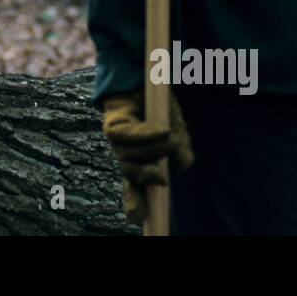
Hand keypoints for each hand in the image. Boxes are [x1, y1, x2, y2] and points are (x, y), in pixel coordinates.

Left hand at [102, 91, 194, 224]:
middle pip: (130, 173)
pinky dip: (144, 135)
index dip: (134, 203)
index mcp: (140, 161)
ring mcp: (116, 139)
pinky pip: (125, 134)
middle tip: (162, 178)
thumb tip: (184, 165)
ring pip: (129, 155)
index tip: (138, 219)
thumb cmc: (159, 108)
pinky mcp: (112, 122)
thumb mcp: (177, 131)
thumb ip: (180, 149)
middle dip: (145, 177)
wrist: (144, 76)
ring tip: (169, 136)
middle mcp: (125, 153)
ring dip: (152, 150)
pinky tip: (160, 130)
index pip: (134, 187)